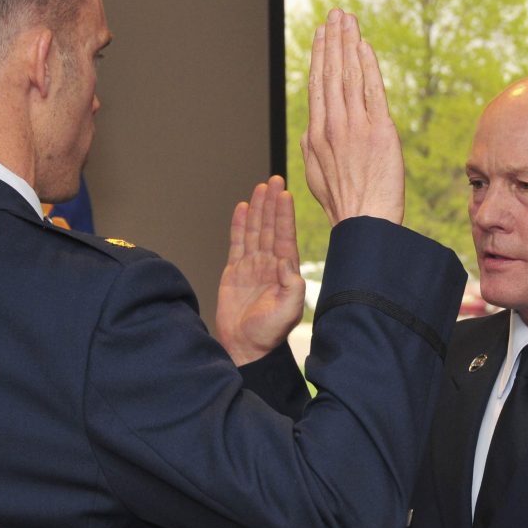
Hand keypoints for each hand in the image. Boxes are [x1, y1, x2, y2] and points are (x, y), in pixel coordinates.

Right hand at [215, 176, 305, 365]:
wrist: (245, 347)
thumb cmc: (268, 333)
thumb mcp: (288, 312)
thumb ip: (292, 287)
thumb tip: (287, 262)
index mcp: (285, 272)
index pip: (285, 236)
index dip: (284, 214)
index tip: (285, 194)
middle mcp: (270, 265)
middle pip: (271, 227)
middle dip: (272, 204)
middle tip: (274, 180)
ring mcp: (252, 267)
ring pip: (255, 231)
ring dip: (258, 210)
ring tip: (260, 188)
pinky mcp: (235, 272)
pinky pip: (238, 243)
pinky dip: (240, 225)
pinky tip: (242, 208)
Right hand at [301, 9, 403, 225]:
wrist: (364, 222)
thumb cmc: (342, 204)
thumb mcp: (316, 175)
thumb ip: (310, 148)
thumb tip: (308, 130)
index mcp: (315, 135)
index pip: (318, 85)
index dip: (320, 56)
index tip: (322, 34)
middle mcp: (332, 126)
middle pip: (332, 73)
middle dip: (333, 39)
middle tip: (336, 13)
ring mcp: (356, 127)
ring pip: (350, 75)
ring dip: (349, 42)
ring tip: (349, 19)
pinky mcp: (380, 131)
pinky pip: (373, 90)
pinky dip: (368, 65)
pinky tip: (365, 45)